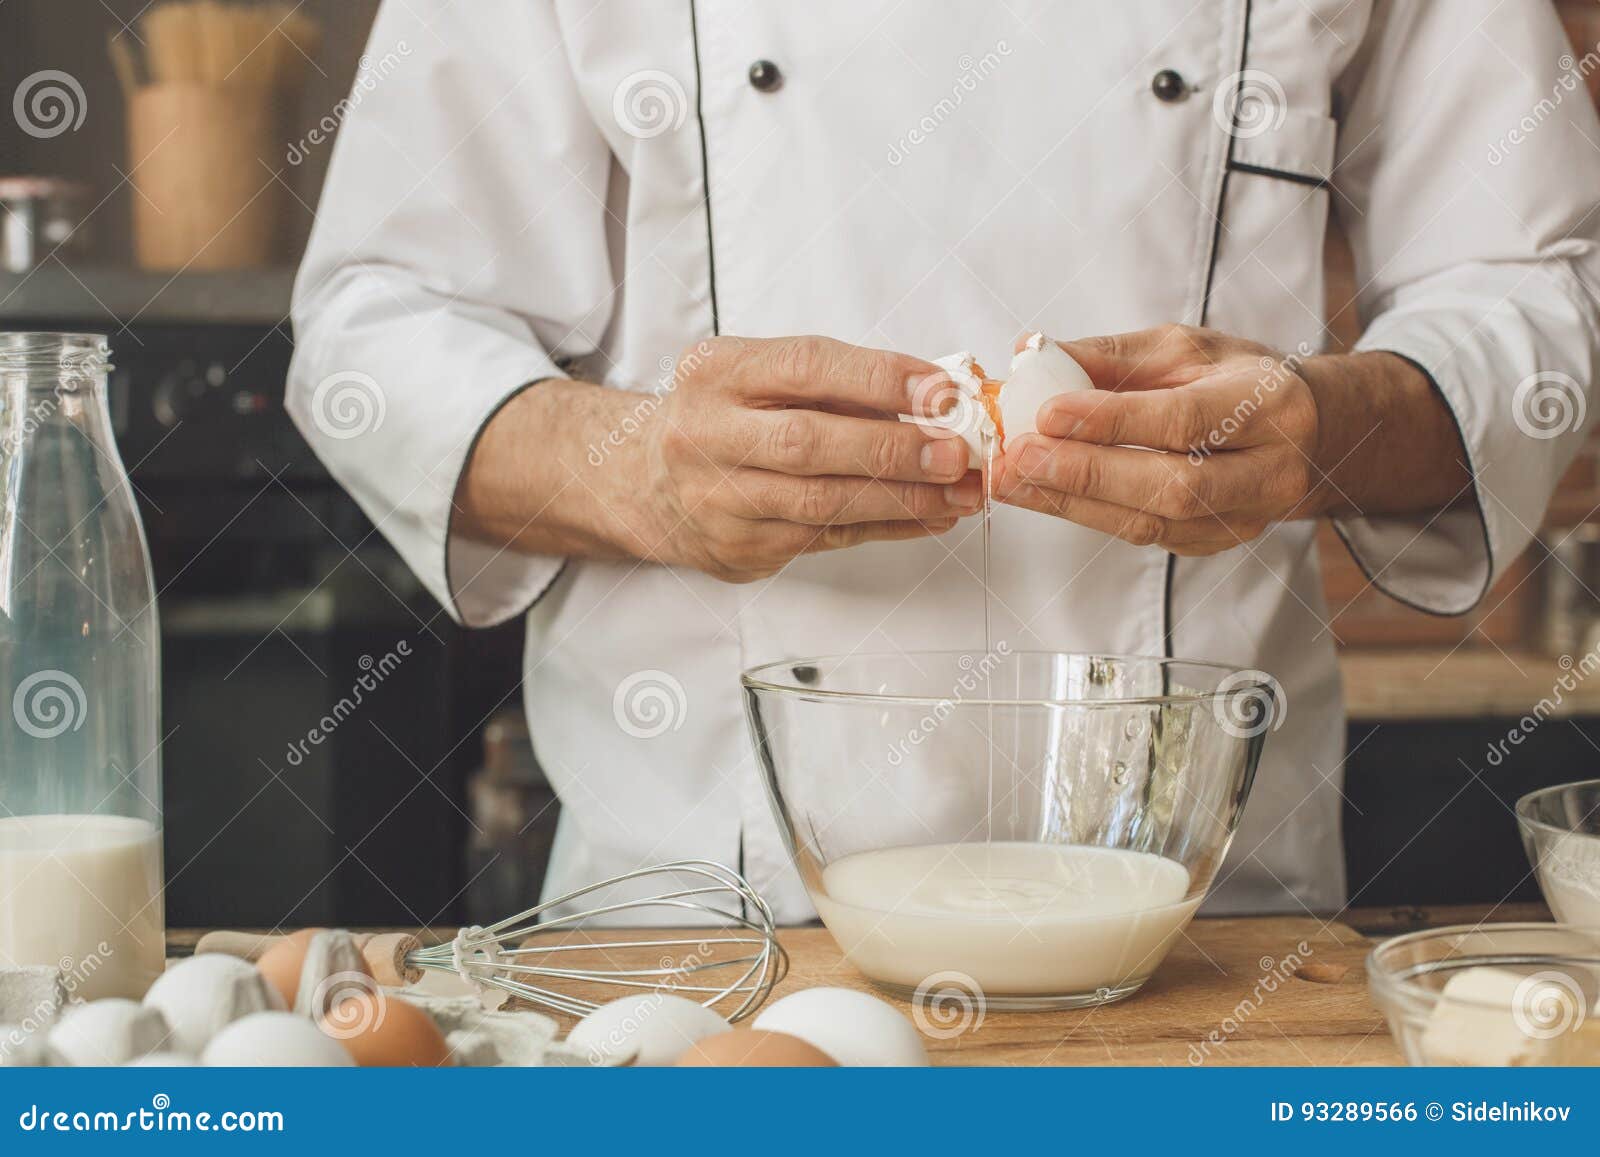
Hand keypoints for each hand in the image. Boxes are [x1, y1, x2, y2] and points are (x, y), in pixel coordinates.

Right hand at [632, 335, 981, 580]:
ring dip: (901, 499)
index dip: (879, 378)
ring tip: (958, 493)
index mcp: (717, 373)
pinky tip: (928, 517)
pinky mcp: (738, 548)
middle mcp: (707, 434)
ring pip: (821, 503)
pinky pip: (826, 539)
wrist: (643, 481)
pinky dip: (886, 527)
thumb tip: (932, 397)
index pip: (805, 366)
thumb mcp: (755, 375)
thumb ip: (832, 382)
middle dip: (893, 448)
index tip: (940, 390)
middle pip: (809, 443)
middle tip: (955, 453)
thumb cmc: (721, 417)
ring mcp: (718, 499)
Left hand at [992, 325, 1323, 554]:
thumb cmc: (1236, 381)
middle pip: (1172, 485)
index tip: (1048, 412)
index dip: (1114, 421)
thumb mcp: (1185, 348)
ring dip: (1071, 503)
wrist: (1303, 434)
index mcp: (1268, 405)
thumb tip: (1031, 353)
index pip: (1185, 420)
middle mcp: (1267, 471)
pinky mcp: (1211, 544)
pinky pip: (1141, 536)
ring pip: (1151, 523)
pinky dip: (1084, 515)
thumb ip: (1111, 355)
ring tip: (1011, 480)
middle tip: (1020, 456)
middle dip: (1086, 473)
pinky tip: (1040, 494)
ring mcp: (1242, 519)